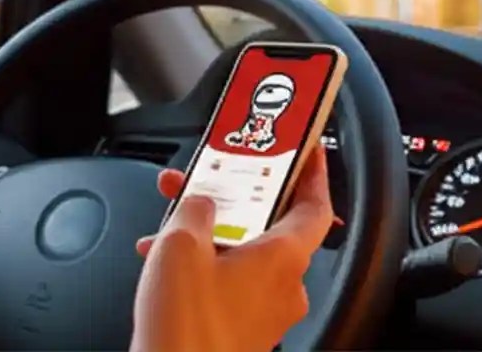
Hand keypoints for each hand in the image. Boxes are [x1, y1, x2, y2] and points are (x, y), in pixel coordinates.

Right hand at [129, 146, 335, 351]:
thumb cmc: (186, 325)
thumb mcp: (181, 243)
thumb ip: (195, 209)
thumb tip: (201, 202)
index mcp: (282, 258)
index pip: (315, 206)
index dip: (313, 174)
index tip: (309, 151)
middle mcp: (282, 286)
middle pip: (269, 226)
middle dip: (233, 199)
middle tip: (210, 179)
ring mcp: (264, 312)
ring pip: (243, 255)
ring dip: (208, 233)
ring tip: (169, 224)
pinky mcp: (241, 330)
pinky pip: (229, 283)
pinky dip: (202, 266)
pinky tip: (166, 262)